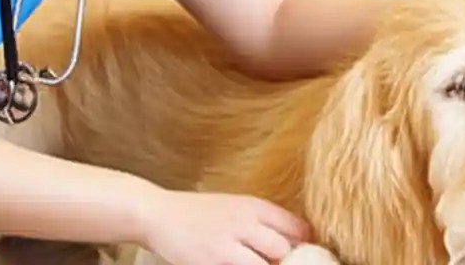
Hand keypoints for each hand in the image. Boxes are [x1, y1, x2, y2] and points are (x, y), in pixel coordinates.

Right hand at [139, 189, 312, 264]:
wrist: (156, 213)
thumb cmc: (197, 213)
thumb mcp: (233, 207)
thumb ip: (262, 223)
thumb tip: (296, 244)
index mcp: (253, 205)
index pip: (297, 228)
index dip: (306, 247)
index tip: (307, 258)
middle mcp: (244, 222)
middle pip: (285, 250)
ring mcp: (227, 244)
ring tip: (253, 263)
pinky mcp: (211, 262)